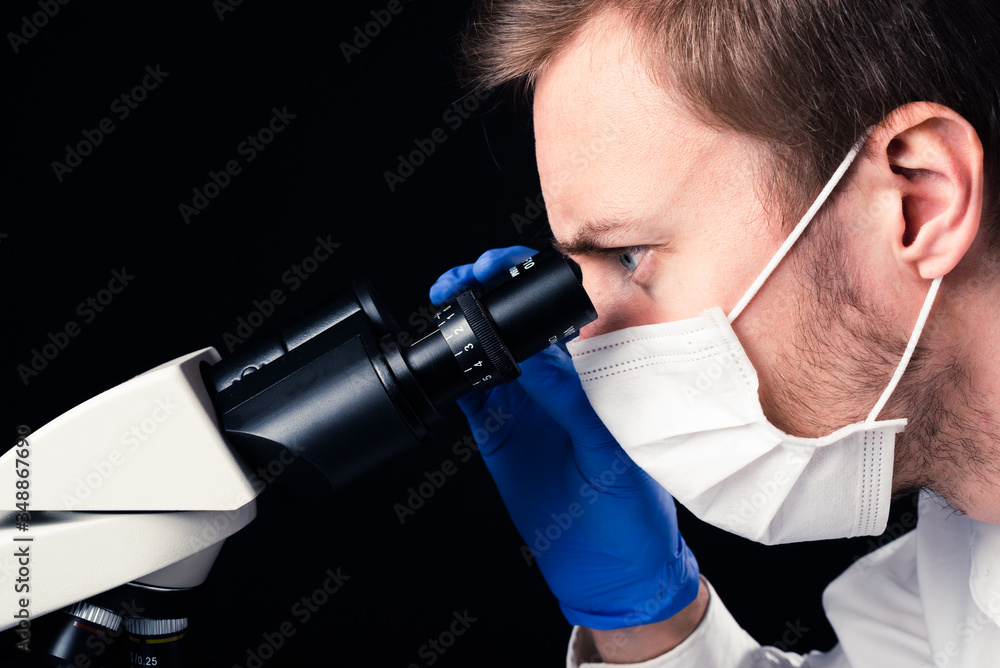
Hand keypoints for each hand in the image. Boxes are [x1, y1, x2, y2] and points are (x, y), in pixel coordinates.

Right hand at [430, 246, 699, 630]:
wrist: (608, 567)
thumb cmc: (631, 508)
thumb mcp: (607, 450)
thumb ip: (571, 403)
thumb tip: (537, 360)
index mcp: (590, 376)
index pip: (557, 316)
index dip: (531, 284)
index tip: (508, 267)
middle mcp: (553, 384)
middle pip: (513, 322)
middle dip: (487, 290)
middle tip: (466, 276)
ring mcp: (522, 406)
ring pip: (485, 350)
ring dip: (464, 322)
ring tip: (448, 299)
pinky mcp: (496, 433)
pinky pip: (469, 394)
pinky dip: (453, 372)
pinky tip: (442, 354)